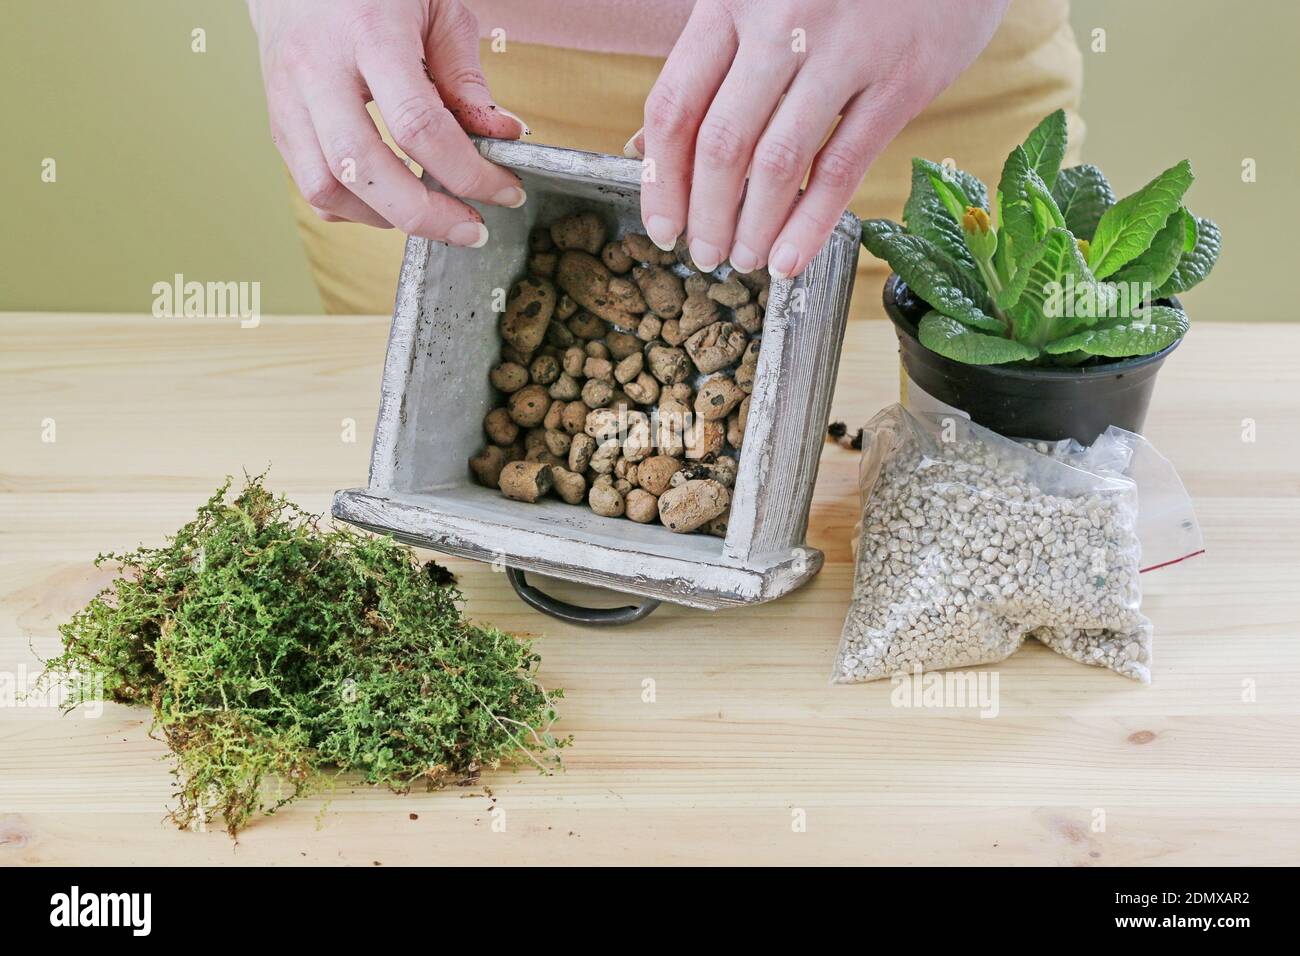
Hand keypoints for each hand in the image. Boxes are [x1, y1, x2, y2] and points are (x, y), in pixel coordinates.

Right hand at [247, 0, 527, 245]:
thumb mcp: (438, 10)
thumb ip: (467, 78)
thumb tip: (504, 137)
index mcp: (368, 34)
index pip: (419, 125)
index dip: (468, 173)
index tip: (506, 192)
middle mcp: (317, 68)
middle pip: (363, 170)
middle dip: (425, 215)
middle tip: (471, 229)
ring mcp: (288, 97)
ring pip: (327, 189)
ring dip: (386, 218)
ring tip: (431, 214)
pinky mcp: (277, 120)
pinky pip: (311, 187)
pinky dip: (355, 208)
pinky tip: (389, 199)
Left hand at [634, 0, 1009, 276]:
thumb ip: (712, 63)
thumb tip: (648, 144)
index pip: (676, 106)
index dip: (662, 180)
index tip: (664, 226)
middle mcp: (782, 23)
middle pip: (722, 143)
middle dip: (707, 215)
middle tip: (704, 255)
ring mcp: (844, 51)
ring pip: (777, 163)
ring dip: (754, 228)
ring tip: (745, 259)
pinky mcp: (900, 80)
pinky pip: (842, 166)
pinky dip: (811, 223)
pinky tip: (792, 257)